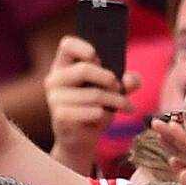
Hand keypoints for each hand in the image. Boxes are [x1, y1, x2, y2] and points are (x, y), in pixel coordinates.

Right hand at [46, 35, 139, 174]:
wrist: (81, 138)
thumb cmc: (95, 107)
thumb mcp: (113, 90)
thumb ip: (126, 81)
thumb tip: (131, 80)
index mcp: (64, 66)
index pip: (66, 45)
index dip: (82, 46)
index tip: (97, 55)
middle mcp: (54, 80)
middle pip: (83, 69)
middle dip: (108, 78)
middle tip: (118, 86)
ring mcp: (54, 99)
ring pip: (93, 94)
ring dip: (115, 100)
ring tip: (126, 106)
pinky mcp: (60, 116)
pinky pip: (91, 110)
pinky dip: (104, 114)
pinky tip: (107, 117)